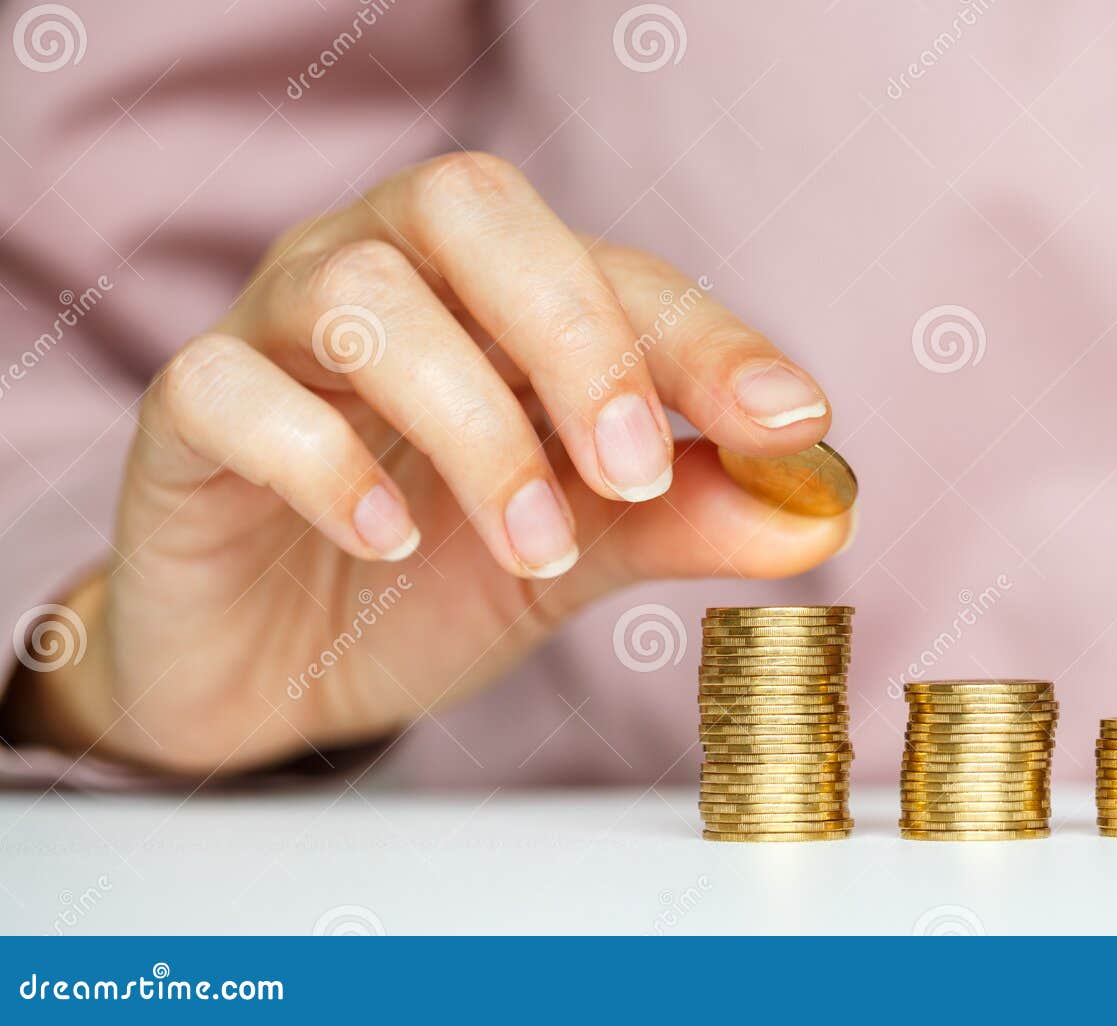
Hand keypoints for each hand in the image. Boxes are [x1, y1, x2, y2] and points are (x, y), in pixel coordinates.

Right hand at [3, 152, 851, 774]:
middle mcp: (387, 278)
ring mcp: (276, 336)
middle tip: (634, 473)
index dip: (704, 340)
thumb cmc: (426, 581)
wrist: (272, 671)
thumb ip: (682, 520)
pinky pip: (228, 389)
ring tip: (530, 543)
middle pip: (470, 209)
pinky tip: (388, 541)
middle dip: (574, 336)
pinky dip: (321, 460)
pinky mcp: (186, 419)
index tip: (789, 422)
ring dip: (470, 423)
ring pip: (358, 291)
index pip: (611, 271)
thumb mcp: (576, 550)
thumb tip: (821, 515)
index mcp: (493, 296)